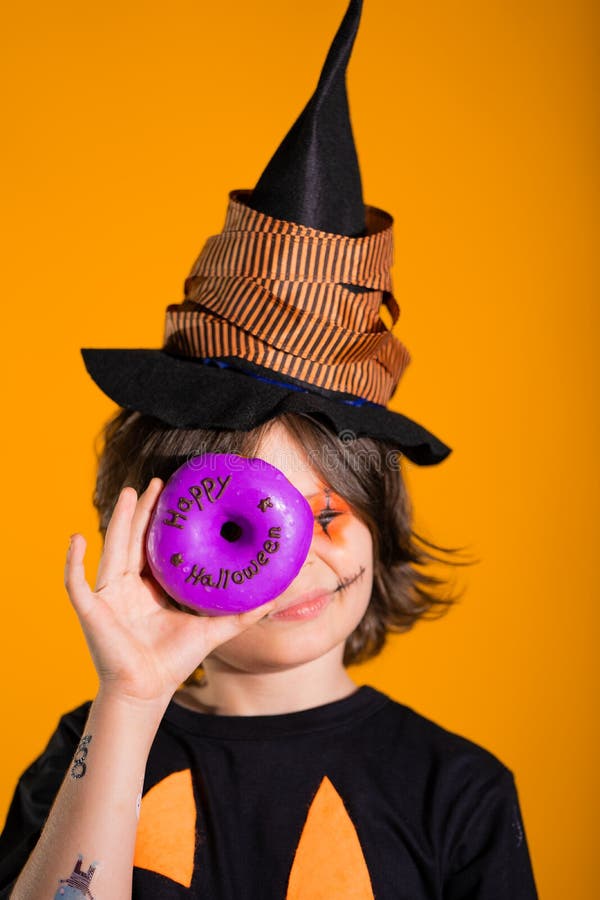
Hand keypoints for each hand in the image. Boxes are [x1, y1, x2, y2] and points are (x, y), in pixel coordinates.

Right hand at [64, 479, 276, 706]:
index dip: (163, 522)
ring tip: (128, 493)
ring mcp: (108, 596)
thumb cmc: (173, 663)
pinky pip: (76, 582)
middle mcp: (128, 586)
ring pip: (112, 549)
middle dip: (144, 511)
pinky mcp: (91, 609)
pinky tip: (75, 539)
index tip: (176, 496)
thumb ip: (241, 615)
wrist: (146, 692)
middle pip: (135, 539)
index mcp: (151, 588)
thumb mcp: (212, 631)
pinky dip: (73, 561)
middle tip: (157, 483)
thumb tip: (275, 595)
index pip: (155, 547)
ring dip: (118, 520)